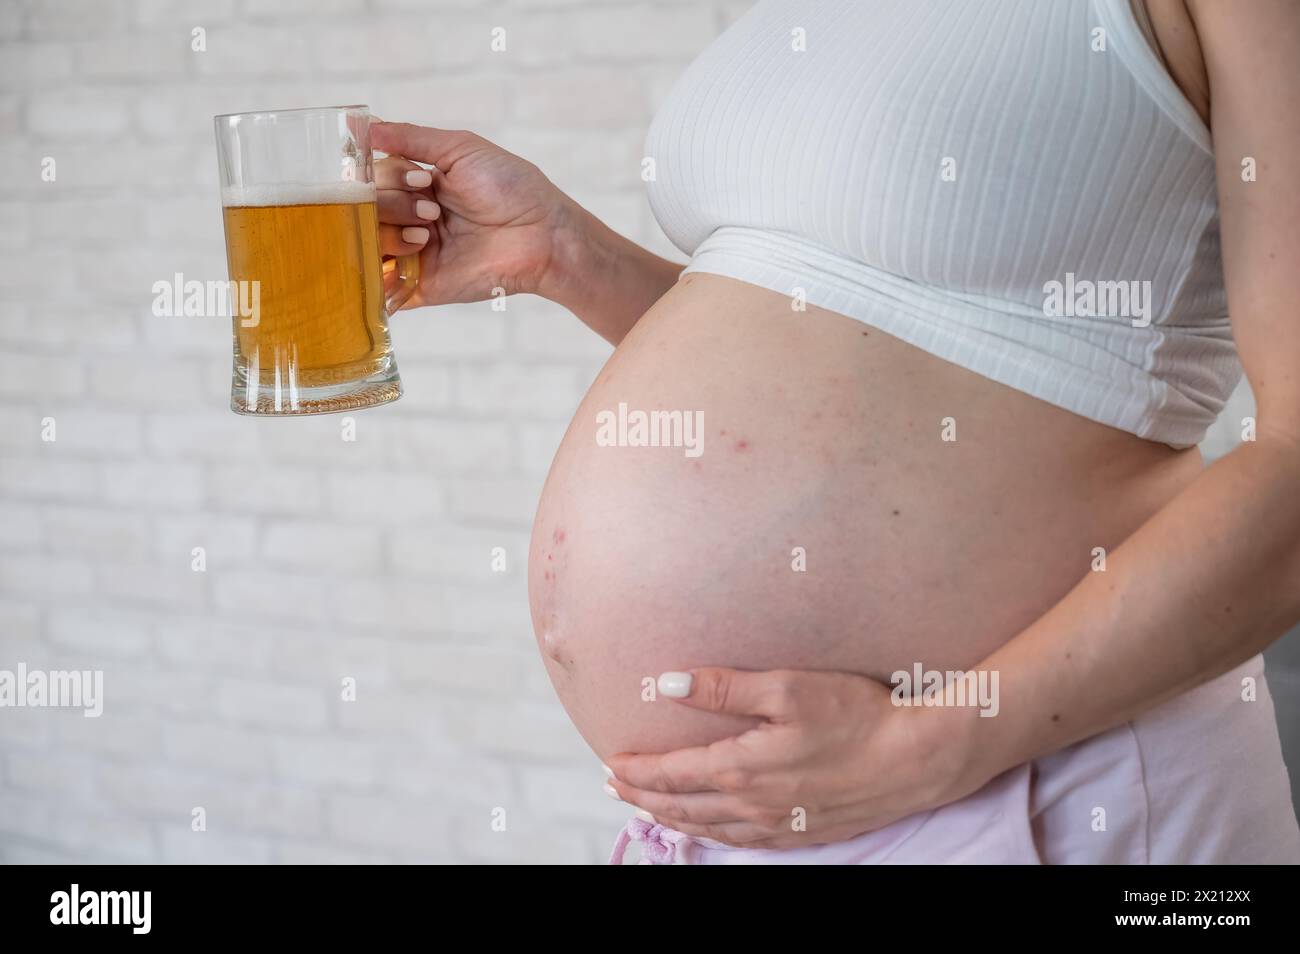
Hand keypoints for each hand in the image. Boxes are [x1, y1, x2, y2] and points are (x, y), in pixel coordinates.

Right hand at [371, 121, 573, 308]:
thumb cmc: (511, 187)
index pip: (375, 178)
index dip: (388, 177)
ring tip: (427, 235)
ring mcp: (414, 253)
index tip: (420, 178)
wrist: (542, 234)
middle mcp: (410, 218)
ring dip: (391, 233)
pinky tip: (389, 266)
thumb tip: (366, 126)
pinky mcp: (421, 286)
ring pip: (368, 243)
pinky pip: (382, 288)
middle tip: (432, 210)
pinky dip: (375, 280)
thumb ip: (413, 138)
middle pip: (367, 209)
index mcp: (418, 186)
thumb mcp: (462, 149)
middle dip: (393, 204)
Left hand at [604, 667, 986, 848]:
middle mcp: (753, 805)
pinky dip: (714, 835)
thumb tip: (667, 683)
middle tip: (615, 788)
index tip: (611, 762)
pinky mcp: (805, 832)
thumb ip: (724, 686)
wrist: (916, 759)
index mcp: (741, 768)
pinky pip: (744, 842)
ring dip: (673, 818)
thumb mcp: (786, 687)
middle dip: (644, 797)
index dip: (637, 771)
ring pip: (710, 829)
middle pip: (682, 807)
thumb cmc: (855, 715)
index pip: (672, 774)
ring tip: (651, 808)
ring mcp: (780, 824)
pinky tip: (712, 828)